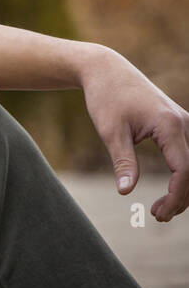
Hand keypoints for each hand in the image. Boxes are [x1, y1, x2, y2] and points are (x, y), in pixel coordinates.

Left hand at [79, 46, 188, 220]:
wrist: (107, 71)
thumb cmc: (106, 98)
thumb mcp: (111, 132)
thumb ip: (122, 162)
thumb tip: (126, 192)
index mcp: (170, 125)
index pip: (184, 170)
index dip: (176, 196)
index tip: (158, 213)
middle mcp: (185, 123)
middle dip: (181, 197)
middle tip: (157, 216)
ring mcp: (185, 123)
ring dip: (183, 189)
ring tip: (160, 210)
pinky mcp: (179, 124)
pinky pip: (188, 155)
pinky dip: (183, 176)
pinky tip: (169, 192)